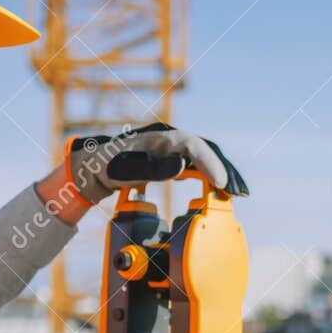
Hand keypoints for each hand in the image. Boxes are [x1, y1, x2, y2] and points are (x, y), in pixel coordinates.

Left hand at [68, 122, 248, 203]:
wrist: (92, 166)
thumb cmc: (105, 166)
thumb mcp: (123, 169)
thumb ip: (151, 169)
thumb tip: (182, 168)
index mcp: (159, 138)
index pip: (192, 146)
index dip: (209, 163)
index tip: (221, 183)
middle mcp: (170, 140)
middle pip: (207, 149)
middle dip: (225, 170)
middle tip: (239, 193)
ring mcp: (172, 149)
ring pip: (206, 157)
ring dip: (224, 173)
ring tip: (238, 194)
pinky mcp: (172, 160)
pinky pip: (199, 164)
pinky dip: (213, 176)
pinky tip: (222, 190)